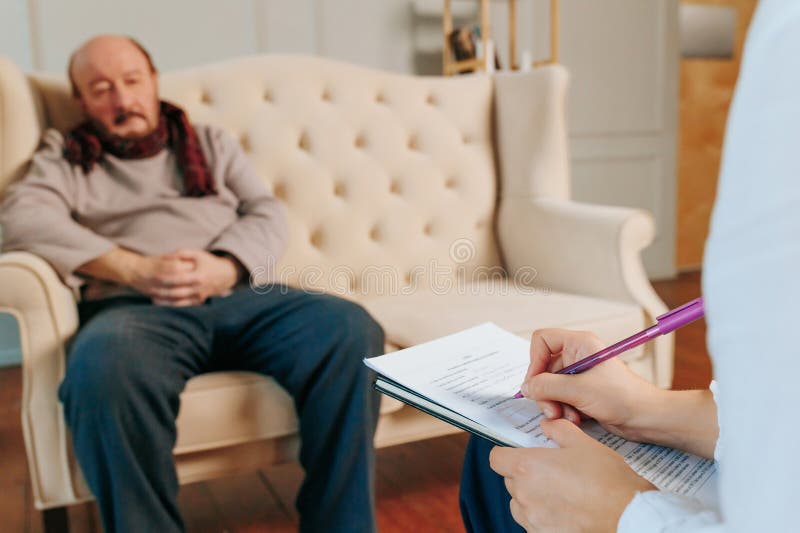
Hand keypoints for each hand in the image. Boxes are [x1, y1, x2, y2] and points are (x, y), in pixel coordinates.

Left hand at [131, 249, 240, 305]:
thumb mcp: (198, 254)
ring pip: (179, 301)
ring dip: (165, 301)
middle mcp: (199, 289)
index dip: (166, 278)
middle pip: (177, 292)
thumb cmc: (210, 262)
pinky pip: (184, 305)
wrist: (226, 275)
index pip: (179, 279)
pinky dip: (172, 304)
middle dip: (162, 291)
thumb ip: (182, 253)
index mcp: (198, 276)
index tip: (155, 276)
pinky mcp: (199, 301)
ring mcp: (199, 296)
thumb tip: (166, 256)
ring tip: (152, 298)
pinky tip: (162, 303)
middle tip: (149, 289)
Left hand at [490, 419, 654, 531]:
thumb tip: (547, 425)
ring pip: (520, 504)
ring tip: (558, 492)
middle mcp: (524, 495)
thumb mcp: (583, 443)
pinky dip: (542, 516)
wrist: (627, 516)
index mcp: (527, 467)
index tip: (518, 452)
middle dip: (524, 473)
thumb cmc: (607, 480)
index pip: (496, 459)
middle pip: (510, 480)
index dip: (506, 453)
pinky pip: (532, 523)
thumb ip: (558, 430)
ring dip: (531, 496)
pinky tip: (564, 510)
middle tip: (549, 470)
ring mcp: (532, 519)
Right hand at [520, 329, 660, 439]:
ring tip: (567, 416)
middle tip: (551, 408)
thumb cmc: (623, 397)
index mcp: (579, 344)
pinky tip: (576, 419)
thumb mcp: (579, 390)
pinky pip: (560, 398)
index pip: (542, 340)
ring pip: (550, 386)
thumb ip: (547, 386)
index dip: (535, 360)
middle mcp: (577, 356)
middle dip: (545, 391)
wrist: (646, 418)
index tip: (536, 382)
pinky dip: (563, 410)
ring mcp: (579, 374)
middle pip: (543, 368)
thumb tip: (527, 387)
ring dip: (555, 404)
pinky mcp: (581, 391)